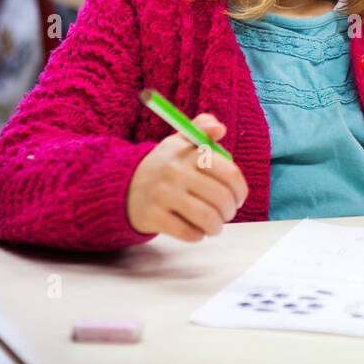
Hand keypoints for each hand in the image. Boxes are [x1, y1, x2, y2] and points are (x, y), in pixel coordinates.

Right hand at [126, 113, 248, 241]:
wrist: (123, 187)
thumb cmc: (164, 165)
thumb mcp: (179, 142)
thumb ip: (202, 128)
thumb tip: (220, 129)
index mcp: (187, 152)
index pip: (229, 172)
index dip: (240, 190)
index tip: (238, 198)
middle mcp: (175, 171)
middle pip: (220, 197)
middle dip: (230, 211)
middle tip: (226, 214)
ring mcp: (163, 194)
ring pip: (207, 218)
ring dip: (216, 227)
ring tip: (214, 226)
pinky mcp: (153, 216)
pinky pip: (188, 232)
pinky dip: (197, 235)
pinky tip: (196, 231)